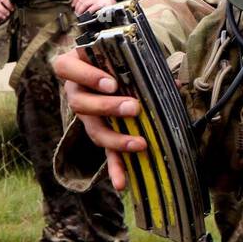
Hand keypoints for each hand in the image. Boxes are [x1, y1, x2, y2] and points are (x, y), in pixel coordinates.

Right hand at [53, 47, 146, 191]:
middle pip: (81, 104)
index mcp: (76, 67)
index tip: (112, 82)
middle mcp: (76, 93)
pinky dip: (115, 169)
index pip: (67, 68)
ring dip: (116, 139)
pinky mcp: (100, 135)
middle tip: (133, 107)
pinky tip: (122, 184)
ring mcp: (87, 117)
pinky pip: (105, 154)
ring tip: (139, 143)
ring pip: (94, 130)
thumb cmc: (118, 59)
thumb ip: (144, 65)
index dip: (87, 76)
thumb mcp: (126, 57)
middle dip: (107, 107)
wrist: (112, 73)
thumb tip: (176, 84)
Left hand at [72, 0, 114, 15]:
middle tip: (76, 13)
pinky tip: (86, 15)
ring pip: (84, 4)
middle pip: (81, 0)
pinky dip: (87, 12)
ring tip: (80, 15)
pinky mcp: (100, 3)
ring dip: (80, 11)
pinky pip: (91, 8)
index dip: (74, 0)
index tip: (73, 6)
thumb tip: (82, 2)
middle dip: (77, 8)